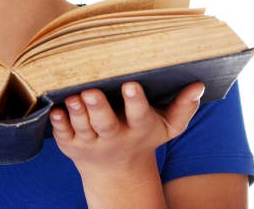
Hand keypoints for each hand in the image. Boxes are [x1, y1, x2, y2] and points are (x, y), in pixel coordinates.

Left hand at [49, 81, 204, 174]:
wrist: (117, 170)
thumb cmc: (143, 136)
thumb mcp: (168, 126)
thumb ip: (184, 107)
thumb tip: (199, 85)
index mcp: (138, 128)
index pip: (138, 114)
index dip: (135, 101)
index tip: (131, 84)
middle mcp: (114, 137)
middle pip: (105, 123)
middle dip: (98, 107)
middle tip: (90, 92)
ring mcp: (91, 142)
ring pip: (82, 128)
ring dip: (77, 113)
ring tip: (72, 97)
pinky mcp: (71, 145)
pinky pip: (63, 135)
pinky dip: (58, 124)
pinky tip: (54, 110)